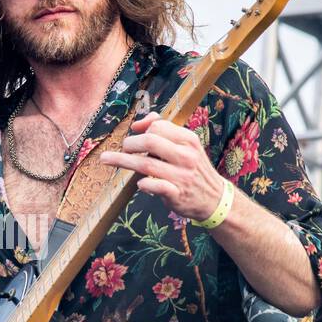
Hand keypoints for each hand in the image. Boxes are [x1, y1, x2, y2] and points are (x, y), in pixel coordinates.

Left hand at [99, 113, 225, 220]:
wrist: (214, 198)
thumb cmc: (193, 169)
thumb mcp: (186, 146)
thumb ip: (165, 131)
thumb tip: (139, 123)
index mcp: (188, 140)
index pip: (158, 126)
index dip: (141, 129)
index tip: (134, 134)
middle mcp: (186, 156)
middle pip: (150, 142)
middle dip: (130, 144)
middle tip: (124, 149)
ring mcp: (182, 175)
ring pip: (146, 164)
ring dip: (123, 161)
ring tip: (106, 159)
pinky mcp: (177, 194)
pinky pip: (156, 186)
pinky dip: (144, 183)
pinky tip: (139, 183)